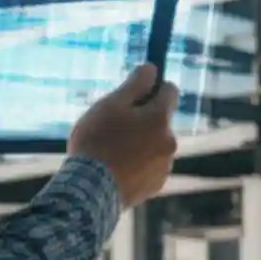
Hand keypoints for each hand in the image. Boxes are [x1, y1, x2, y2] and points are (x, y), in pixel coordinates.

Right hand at [68, 64, 178, 208]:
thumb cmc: (97, 142)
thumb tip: (151, 68)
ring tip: (111, 151)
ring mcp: (165, 165)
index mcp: (160, 118)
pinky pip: (150, 166)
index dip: (153, 87)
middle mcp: (170, 141)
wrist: (90, 191)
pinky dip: (138, 164)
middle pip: (160, 119)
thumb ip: (135, 84)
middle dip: (143, 118)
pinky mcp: (156, 185)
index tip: (135, 92)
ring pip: (154, 144)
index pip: (170, 90)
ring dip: (140, 142)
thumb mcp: (111, 105)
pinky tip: (116, 168)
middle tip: (113, 126)